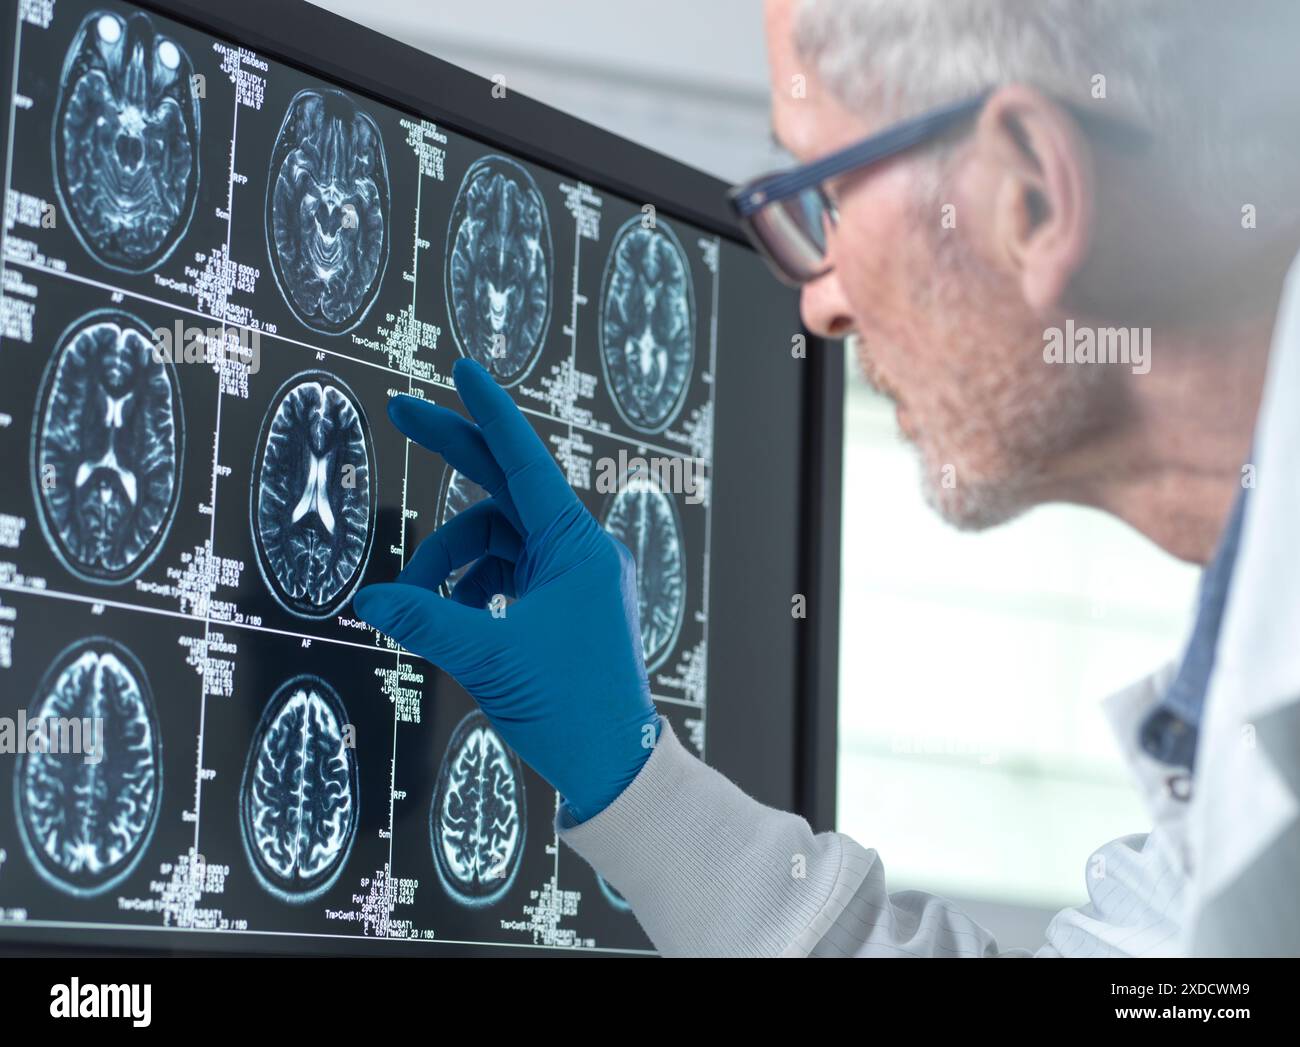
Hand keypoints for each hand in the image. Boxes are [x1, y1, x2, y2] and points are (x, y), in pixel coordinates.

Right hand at [353, 357, 659, 822]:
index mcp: (576, 546)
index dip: (489, 413)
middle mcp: (579, 552)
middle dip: (453, 457)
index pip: (525, 461)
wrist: (616, 766)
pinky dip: (471, 590)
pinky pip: (506, 575)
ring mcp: (573, 578)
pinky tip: (454, 625)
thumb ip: (424, 619)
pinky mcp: (564, 605)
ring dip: (451, 564)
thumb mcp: (487, 656)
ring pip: (496, 542)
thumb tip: (368, 599)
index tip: (464, 370)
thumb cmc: (570, 707)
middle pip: (505, 488)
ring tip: (420, 607)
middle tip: (401, 414)